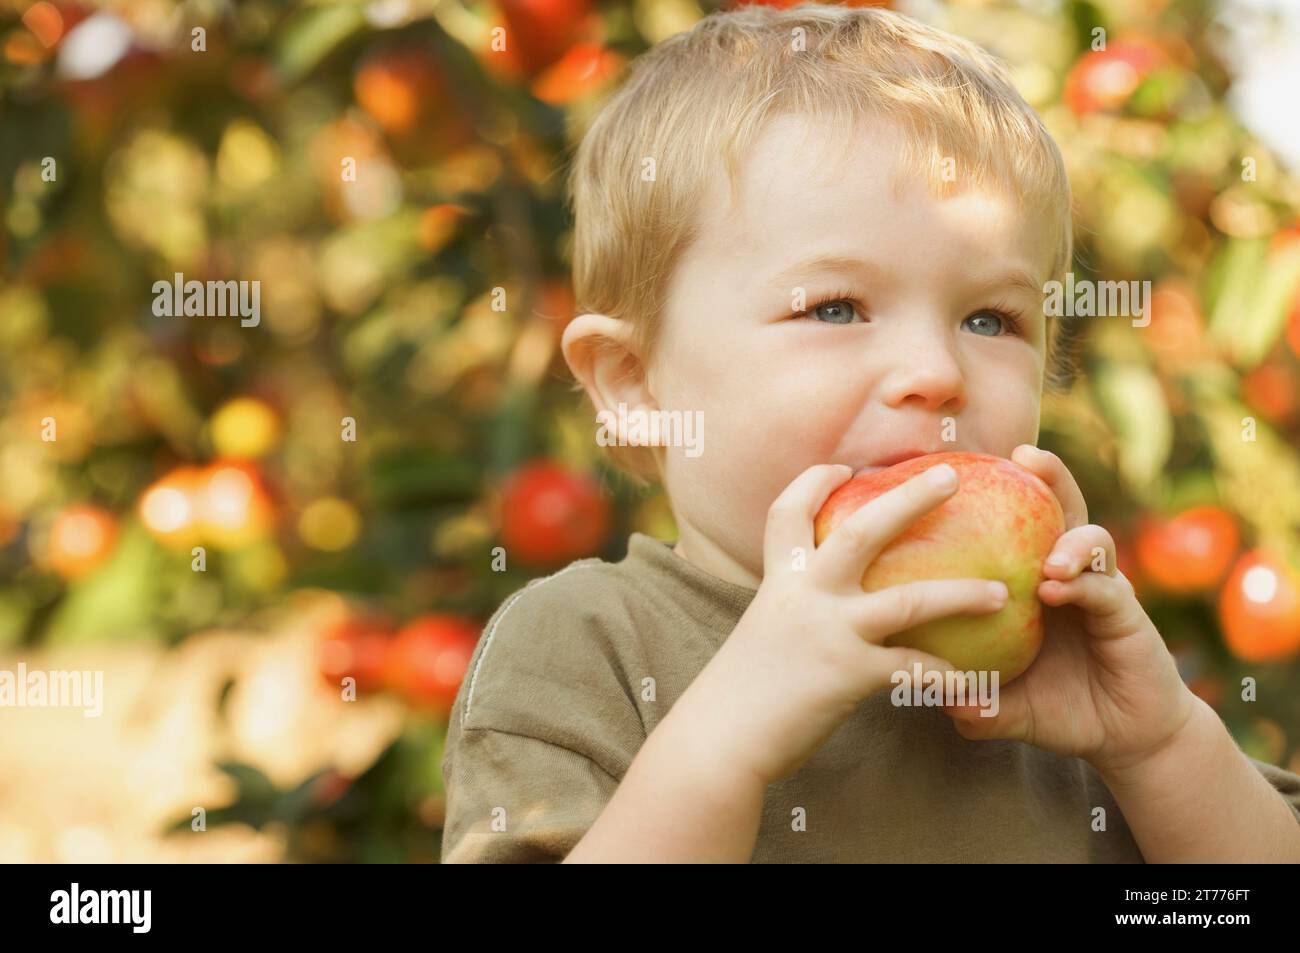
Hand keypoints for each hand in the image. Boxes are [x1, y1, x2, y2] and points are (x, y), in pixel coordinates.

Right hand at [684, 462, 1007, 787]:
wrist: (719, 740)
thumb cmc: (739, 693)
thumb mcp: (760, 633)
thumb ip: (791, 612)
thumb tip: (818, 608)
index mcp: (779, 581)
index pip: (789, 512)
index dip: (814, 481)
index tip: (842, 466)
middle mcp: (804, 595)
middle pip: (862, 530)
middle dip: (910, 498)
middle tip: (950, 474)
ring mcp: (828, 632)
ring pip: (909, 601)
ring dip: (961, 594)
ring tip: (1001, 592)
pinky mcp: (848, 675)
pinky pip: (912, 670)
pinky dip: (945, 676)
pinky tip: (971, 682)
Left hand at [943, 445, 1198, 773]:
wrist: (1125, 736)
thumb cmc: (1061, 709)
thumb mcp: (1006, 707)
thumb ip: (975, 702)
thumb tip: (936, 700)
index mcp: (1032, 582)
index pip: (1017, 524)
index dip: (996, 492)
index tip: (963, 467)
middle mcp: (1066, 574)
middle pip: (1061, 509)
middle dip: (1048, 475)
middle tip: (1023, 455)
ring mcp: (1099, 589)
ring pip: (1091, 538)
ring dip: (1069, 539)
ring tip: (1046, 559)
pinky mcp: (1127, 613)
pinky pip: (1107, 588)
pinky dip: (1083, 584)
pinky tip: (1058, 587)